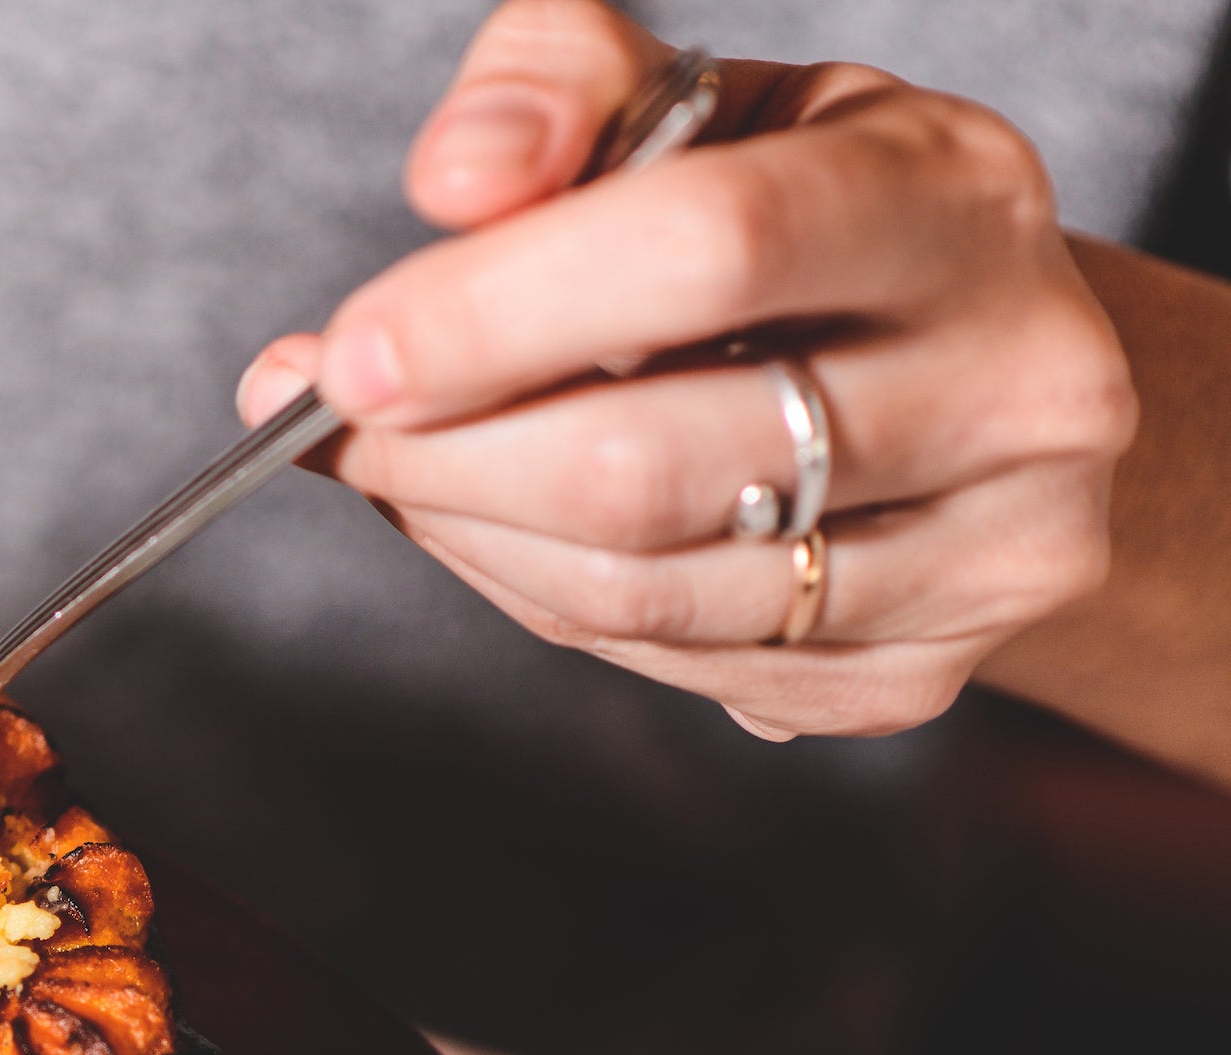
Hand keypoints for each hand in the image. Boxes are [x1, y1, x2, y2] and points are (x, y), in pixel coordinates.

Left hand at [235, 0, 1136, 741]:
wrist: (982, 367)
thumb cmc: (802, 218)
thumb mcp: (698, 106)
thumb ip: (561, 90)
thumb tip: (457, 178)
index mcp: (955, 198)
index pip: (705, 253)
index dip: (491, 315)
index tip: (345, 356)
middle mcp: (1015, 380)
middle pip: (645, 465)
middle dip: (438, 455)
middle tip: (330, 423)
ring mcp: (987, 549)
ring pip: (636, 589)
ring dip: (464, 536)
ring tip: (401, 469)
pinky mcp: (918, 674)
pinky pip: (659, 659)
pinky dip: (537, 598)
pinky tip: (508, 529)